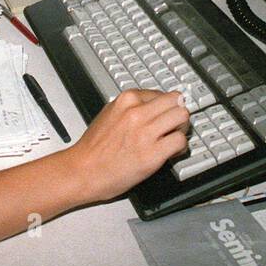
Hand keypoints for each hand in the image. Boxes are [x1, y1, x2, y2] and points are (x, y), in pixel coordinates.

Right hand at [65, 88, 189, 203]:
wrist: (83, 171)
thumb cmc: (94, 148)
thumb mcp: (109, 113)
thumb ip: (131, 107)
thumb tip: (153, 105)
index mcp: (127, 100)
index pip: (162, 93)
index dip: (166, 107)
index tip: (166, 115)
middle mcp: (137, 112)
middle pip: (176, 101)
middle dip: (178, 114)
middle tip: (175, 125)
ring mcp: (145, 132)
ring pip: (182, 117)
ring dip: (182, 128)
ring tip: (173, 137)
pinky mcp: (153, 153)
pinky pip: (180, 141)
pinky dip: (180, 147)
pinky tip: (171, 152)